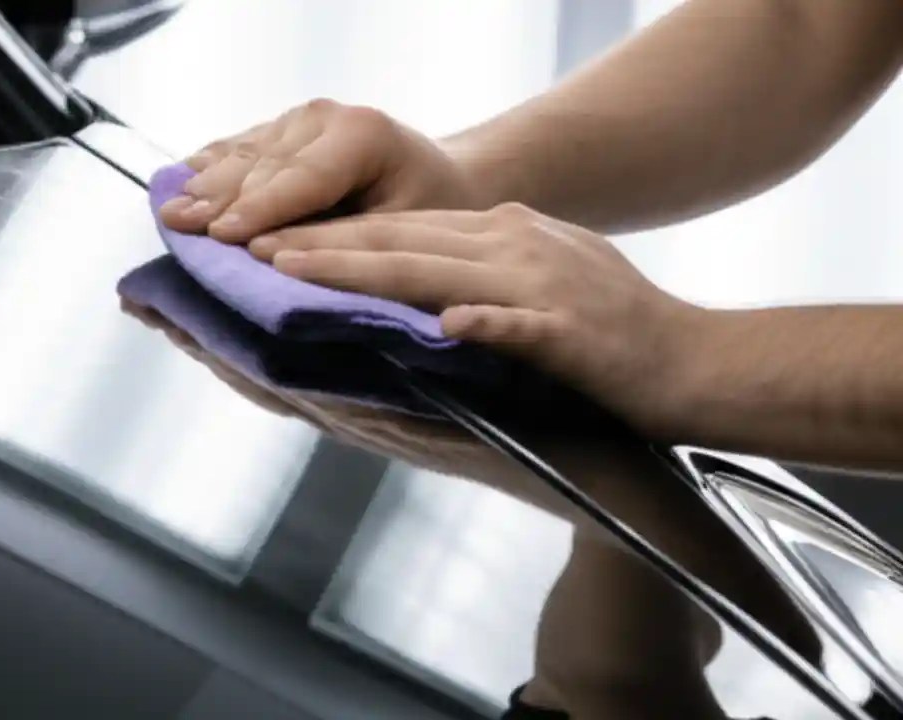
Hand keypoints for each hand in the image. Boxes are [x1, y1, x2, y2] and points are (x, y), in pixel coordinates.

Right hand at [158, 99, 478, 242]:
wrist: (440, 178)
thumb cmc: (430, 215)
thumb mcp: (401, 234)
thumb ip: (343, 244)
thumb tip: (279, 263)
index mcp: (361, 136)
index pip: (299, 178)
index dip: (258, 209)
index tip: (221, 235)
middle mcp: (324, 117)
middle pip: (261, 166)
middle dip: (219, 200)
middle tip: (178, 228)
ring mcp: (299, 118)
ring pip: (243, 156)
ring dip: (205, 186)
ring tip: (169, 212)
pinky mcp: (282, 127)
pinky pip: (239, 147)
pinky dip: (210, 166)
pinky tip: (180, 181)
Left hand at [246, 205, 707, 437]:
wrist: (700, 364)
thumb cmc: (614, 330)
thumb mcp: (542, 276)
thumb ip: (480, 274)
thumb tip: (422, 287)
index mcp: (503, 234)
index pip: (400, 230)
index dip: (332, 235)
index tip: (269, 242)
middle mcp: (516, 245)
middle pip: (401, 241)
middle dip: (321, 245)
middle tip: (250, 248)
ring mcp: (545, 285)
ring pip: (437, 270)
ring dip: (364, 270)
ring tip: (296, 271)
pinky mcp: (577, 333)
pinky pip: (524, 325)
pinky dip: (488, 322)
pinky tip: (449, 325)